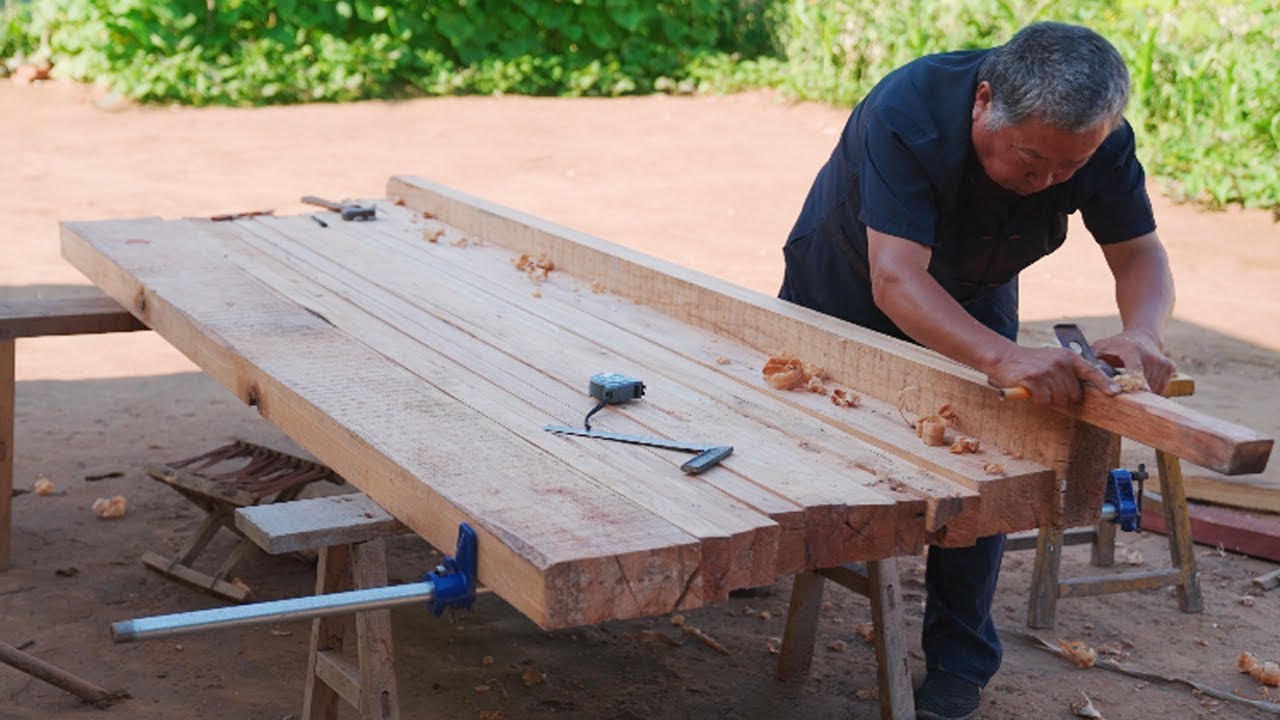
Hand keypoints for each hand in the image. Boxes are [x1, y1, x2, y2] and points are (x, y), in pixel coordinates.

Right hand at [988, 345, 1120, 405]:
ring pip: (1060, 399)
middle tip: (1049, 390)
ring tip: (1039, 388)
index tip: (1115, 393)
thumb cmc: (1030, 363)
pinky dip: (1038, 401)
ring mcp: (1047, 371)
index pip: (1092, 371)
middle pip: (1074, 394)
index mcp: (1068, 357)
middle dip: (1063, 397)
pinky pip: (1045, 401)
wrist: (1004, 357)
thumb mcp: (1053, 360)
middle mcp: (1060, 363)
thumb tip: (1082, 393)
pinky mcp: (1034, 379)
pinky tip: (1031, 391)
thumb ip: (1068, 372)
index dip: (1105, 384)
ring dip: (1049, 399)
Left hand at [1093, 330, 1175, 393]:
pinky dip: (1150, 390)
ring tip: (1130, 387)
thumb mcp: (1100, 347)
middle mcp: (1151, 355)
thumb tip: (1086, 373)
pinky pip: (1160, 388)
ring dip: (1141, 394)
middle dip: (1132, 394)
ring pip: (1153, 389)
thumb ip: (1092, 359)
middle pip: (1144, 384)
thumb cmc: (1116, 345)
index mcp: (1132, 351)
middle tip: (1121, 398)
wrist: (1143, 336)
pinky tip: (1141, 383)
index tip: (1129, 396)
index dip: (1132, 385)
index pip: (1135, 371)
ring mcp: (1163, 362)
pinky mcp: (1171, 367)